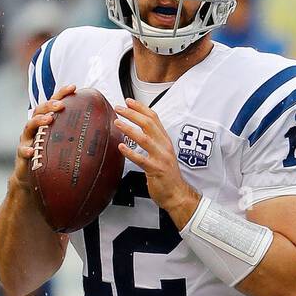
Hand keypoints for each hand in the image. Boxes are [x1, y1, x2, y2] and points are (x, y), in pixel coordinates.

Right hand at [12, 84, 75, 187]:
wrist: (31, 177)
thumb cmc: (51, 159)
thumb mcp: (66, 146)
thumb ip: (80, 138)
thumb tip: (109, 137)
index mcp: (46, 122)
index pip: (53, 103)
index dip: (62, 93)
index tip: (74, 87)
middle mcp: (35, 128)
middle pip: (40, 110)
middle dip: (50, 105)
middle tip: (61, 105)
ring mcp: (27, 139)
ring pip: (29, 125)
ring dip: (38, 121)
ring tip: (49, 120)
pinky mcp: (22, 154)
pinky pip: (22, 150)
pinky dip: (26, 149)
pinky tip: (32, 150)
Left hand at [115, 98, 199, 225]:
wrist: (177, 194)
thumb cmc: (167, 176)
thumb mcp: (162, 154)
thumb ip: (153, 142)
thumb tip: (139, 131)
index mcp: (165, 141)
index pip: (154, 118)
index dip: (141, 108)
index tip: (129, 101)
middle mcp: (164, 147)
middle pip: (148, 124)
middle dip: (133, 114)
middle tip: (119, 108)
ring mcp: (161, 158)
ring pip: (145, 139)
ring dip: (130, 129)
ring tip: (117, 123)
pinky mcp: (156, 170)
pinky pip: (141, 159)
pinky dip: (130, 152)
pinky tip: (121, 147)